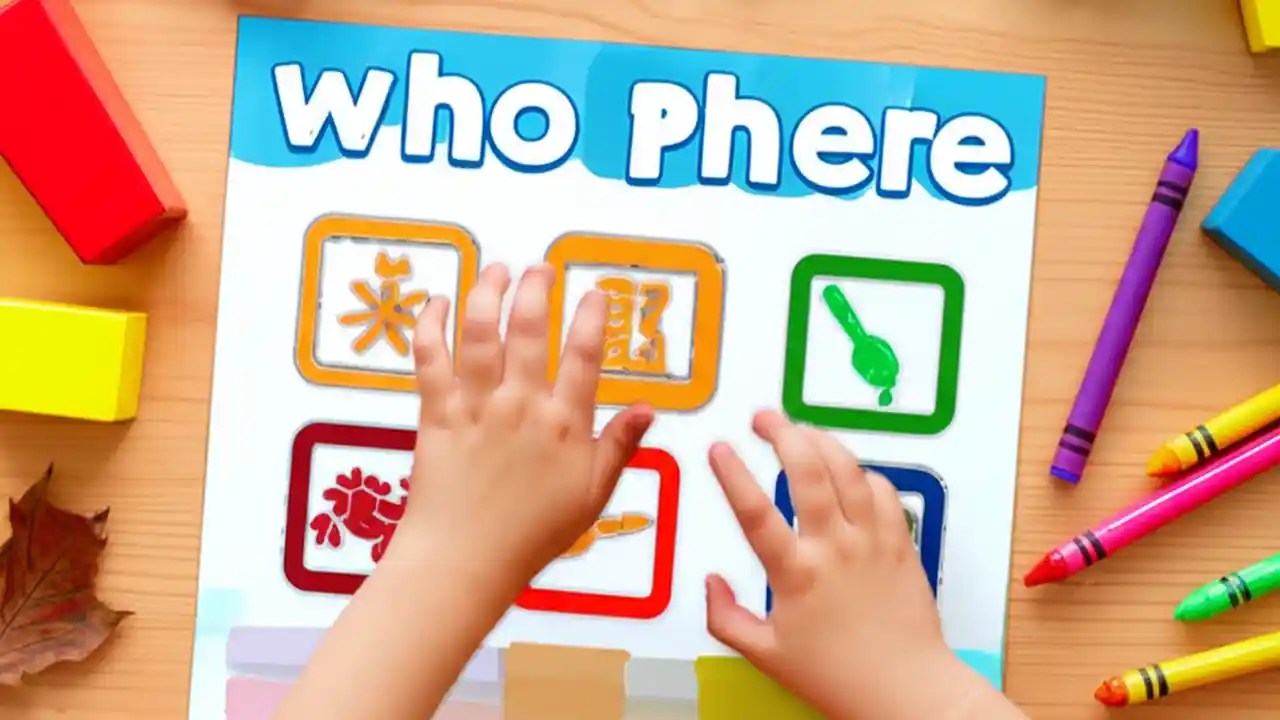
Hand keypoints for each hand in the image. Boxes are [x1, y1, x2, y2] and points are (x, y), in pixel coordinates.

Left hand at [386, 262, 653, 595]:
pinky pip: (429, 358)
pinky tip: (437, 302)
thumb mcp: (592, 495)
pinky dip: (430, 325)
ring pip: (479, 331)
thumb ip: (620, 446)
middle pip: (529, 327)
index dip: (593, 316)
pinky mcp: (436, 413)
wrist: (465, 560)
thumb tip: (649, 409)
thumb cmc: (531, 534)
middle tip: (543, 268)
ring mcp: (476, 406)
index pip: (584, 354)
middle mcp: (520, 405)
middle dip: (537, 288)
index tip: (597, 293)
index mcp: (564, 424)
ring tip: (498, 270)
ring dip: (487, 292)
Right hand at [705, 411, 1003, 719]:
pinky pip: (883, 490)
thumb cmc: (840, 677)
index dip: (733, 475)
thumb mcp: (766, 655)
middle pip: (809, 471)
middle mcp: (836, 549)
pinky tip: (846, 470)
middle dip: (782, 432)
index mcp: (797, 576)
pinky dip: (861, 471)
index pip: (755, 512)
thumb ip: (726, 618)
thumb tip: (711, 583)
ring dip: (821, 441)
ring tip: (800, 431)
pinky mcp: (901, 543)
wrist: (907, 691)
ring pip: (849, 469)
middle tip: (763, 419)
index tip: (720, 449)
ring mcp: (872, 541)